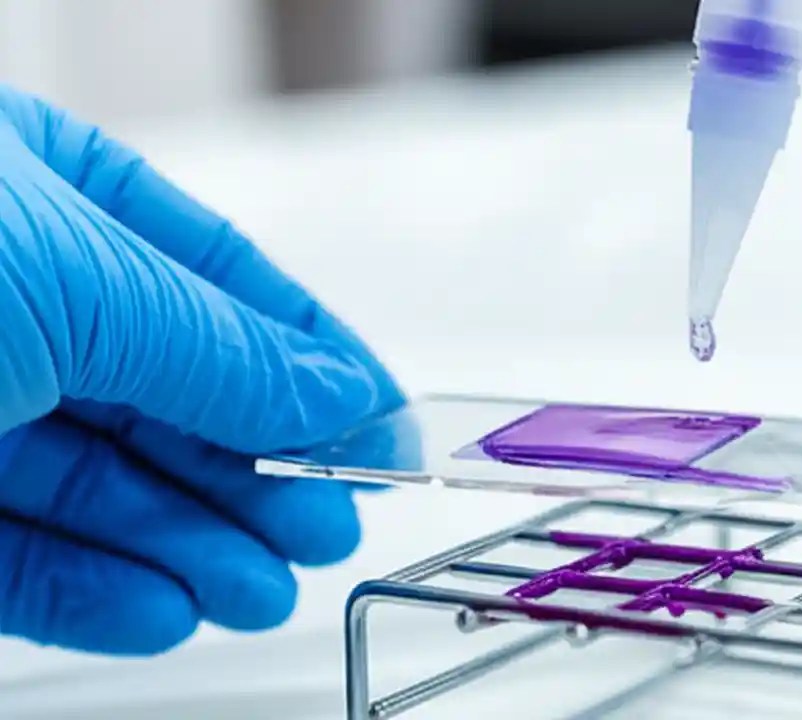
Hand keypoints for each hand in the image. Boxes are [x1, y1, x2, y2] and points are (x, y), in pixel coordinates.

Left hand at [0, 86, 405, 654]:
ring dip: (191, 544)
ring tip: (263, 585)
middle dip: (254, 467)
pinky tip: (167, 609)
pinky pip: (13, 554)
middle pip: (164, 394)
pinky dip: (96, 590)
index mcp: (38, 187)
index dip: (309, 352)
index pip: (214, 275)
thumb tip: (338, 396)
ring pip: (96, 484)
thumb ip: (222, 351)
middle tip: (328, 519)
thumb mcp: (79, 279)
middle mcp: (2, 291)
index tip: (381, 421)